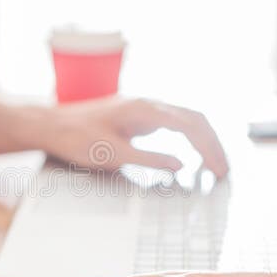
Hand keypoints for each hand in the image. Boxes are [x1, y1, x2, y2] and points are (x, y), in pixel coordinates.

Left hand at [40, 97, 228, 177]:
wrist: (52, 124)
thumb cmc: (76, 138)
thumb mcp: (112, 154)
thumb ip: (148, 160)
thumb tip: (181, 166)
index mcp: (145, 109)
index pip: (191, 126)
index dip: (209, 149)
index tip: (219, 171)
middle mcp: (149, 104)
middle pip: (196, 120)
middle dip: (213, 145)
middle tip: (224, 172)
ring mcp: (145, 108)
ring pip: (187, 119)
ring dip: (204, 141)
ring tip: (214, 166)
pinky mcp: (139, 116)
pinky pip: (174, 123)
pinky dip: (190, 138)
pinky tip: (193, 155)